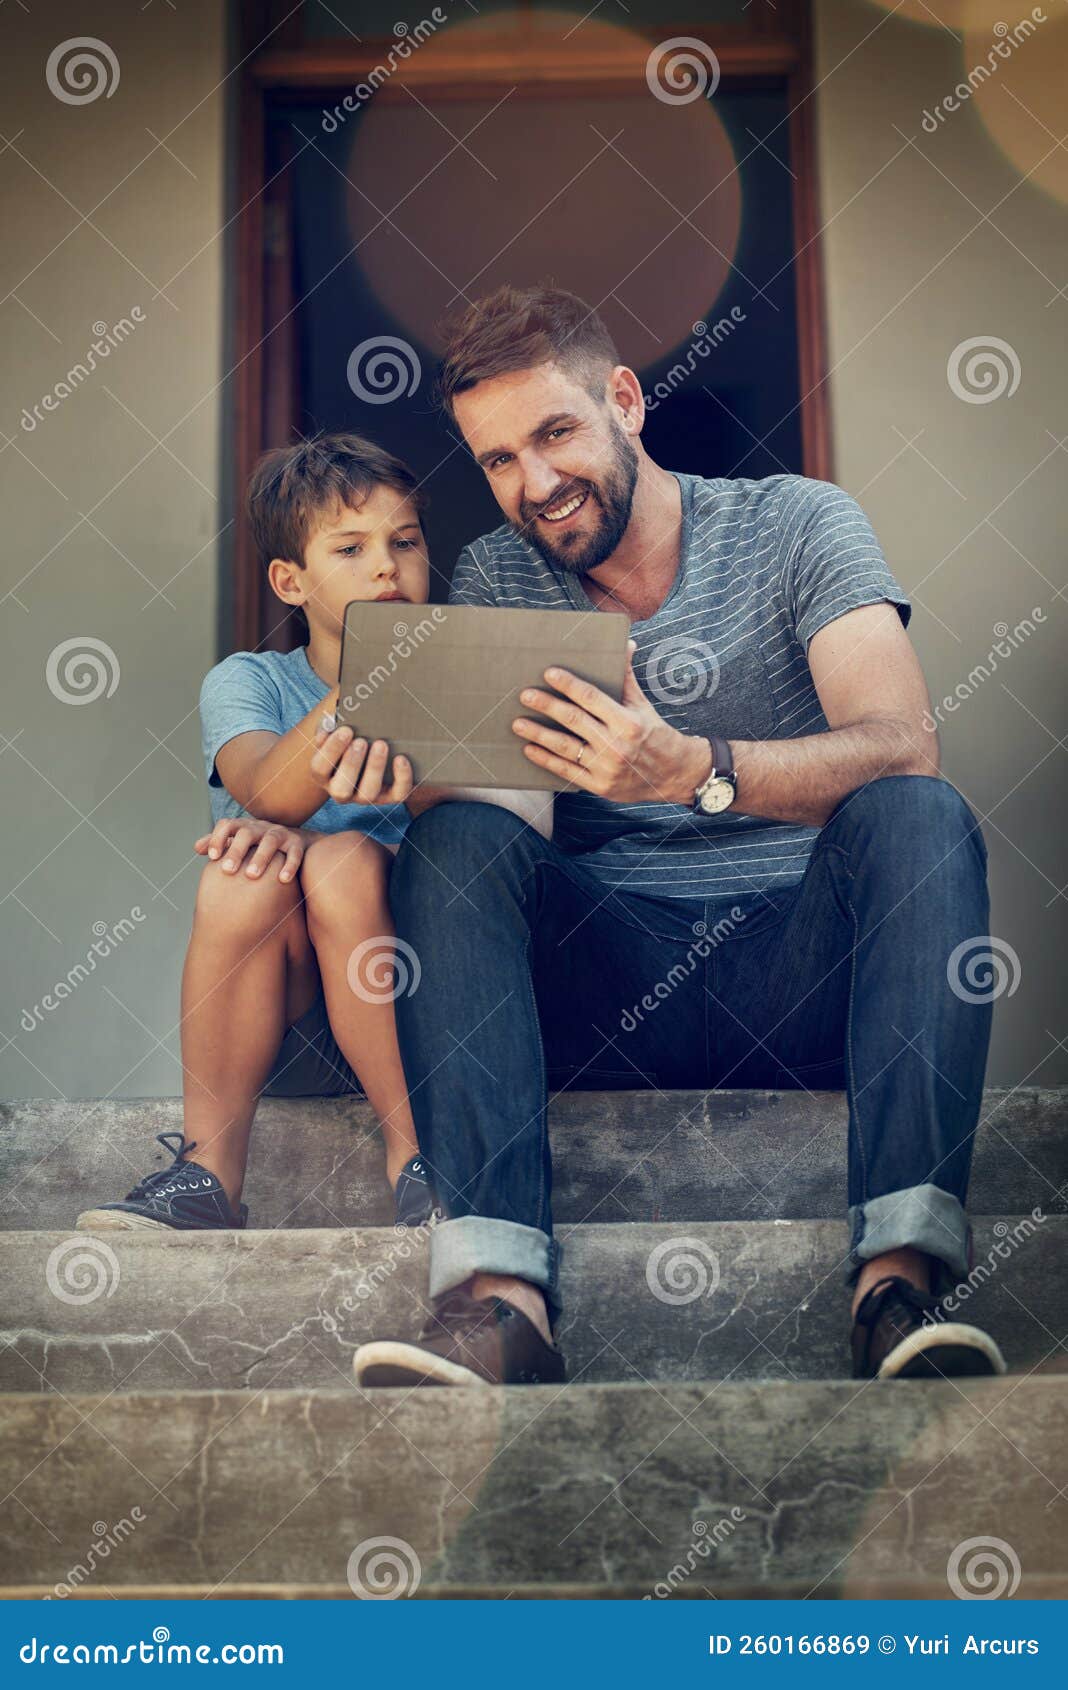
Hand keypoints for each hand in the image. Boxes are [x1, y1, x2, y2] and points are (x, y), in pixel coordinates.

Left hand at [194, 817, 307, 881]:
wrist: (296, 842)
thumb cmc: (259, 846)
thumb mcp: (239, 843)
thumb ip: (219, 844)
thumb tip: (197, 848)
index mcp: (244, 827)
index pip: (228, 825)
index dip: (218, 838)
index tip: (212, 857)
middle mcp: (261, 828)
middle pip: (247, 833)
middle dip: (236, 851)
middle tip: (227, 870)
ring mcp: (280, 834)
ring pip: (270, 841)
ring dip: (260, 857)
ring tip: (252, 875)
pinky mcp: (297, 844)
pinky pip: (294, 853)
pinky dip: (289, 865)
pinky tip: (282, 879)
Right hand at [309, 720, 413, 805]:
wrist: (371, 754)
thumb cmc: (348, 739)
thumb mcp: (336, 732)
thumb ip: (330, 726)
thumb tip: (330, 720)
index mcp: (324, 775)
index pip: (320, 768)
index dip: (331, 750)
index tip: (345, 730)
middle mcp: (341, 790)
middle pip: (341, 789)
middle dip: (351, 764)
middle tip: (361, 741)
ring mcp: (365, 796)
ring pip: (368, 793)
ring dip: (374, 768)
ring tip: (381, 745)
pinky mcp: (389, 796)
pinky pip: (397, 794)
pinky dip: (401, 777)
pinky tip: (401, 758)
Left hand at [512, 641, 711, 804]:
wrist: (674, 776)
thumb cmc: (654, 734)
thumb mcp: (643, 706)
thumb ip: (627, 678)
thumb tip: (625, 644)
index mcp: (628, 722)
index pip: (591, 698)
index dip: (568, 684)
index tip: (549, 674)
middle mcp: (616, 745)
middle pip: (573, 720)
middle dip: (546, 706)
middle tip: (525, 695)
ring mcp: (606, 768)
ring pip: (565, 747)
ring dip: (538, 734)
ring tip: (518, 724)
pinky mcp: (599, 786)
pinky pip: (566, 771)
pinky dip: (546, 760)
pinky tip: (530, 749)